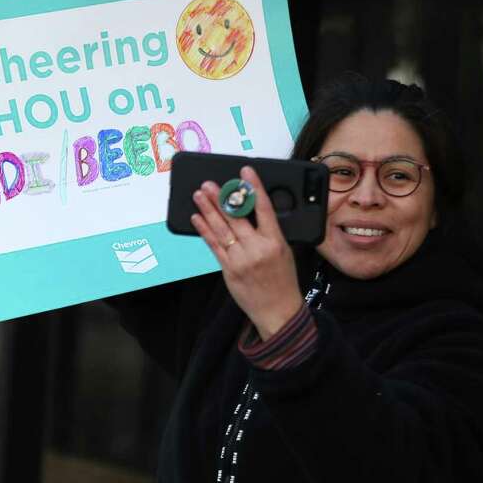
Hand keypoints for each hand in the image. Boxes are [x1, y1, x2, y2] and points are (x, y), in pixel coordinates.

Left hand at [190, 167, 302, 339]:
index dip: (253, 187)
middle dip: (221, 197)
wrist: (278, 311)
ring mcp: (241, 259)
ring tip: (198, 194)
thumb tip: (252, 210)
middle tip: (209, 184)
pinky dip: (204, 230)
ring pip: (221, 229)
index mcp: (275, 241)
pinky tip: (197, 217)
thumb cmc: (283, 281)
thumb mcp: (285, 252)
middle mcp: (257, 248)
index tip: (245, 171)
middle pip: (236, 217)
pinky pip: (214, 245)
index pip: (264, 208)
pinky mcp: (228, 269)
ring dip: (208, 210)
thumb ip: (269, 232)